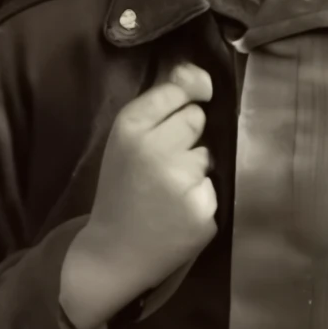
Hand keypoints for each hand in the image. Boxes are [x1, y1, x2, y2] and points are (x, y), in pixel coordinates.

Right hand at [60, 62, 215, 328]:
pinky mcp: (203, 211)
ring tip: (168, 191)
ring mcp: (182, 182)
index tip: (173, 117)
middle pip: (197, 119)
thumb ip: (162, 102)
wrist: (113, 253)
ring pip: (207, 155)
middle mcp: (156, 150)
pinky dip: (202, 198)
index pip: (178, 91)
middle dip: (186, 138)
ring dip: (195, 170)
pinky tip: (179, 211)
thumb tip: (202, 75)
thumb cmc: (122, 189)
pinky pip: (214, 187)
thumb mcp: (128, 139)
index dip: (183, 100)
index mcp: (131, 128)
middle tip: (161, 165)